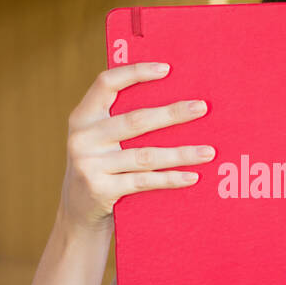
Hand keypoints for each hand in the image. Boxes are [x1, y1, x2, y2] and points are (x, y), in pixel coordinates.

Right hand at [59, 61, 212, 230]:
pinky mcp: (101, 190)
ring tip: (208, 152)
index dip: (135, 72)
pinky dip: (171, 179)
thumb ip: (118, 120)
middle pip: (135, 120)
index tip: (167, 69)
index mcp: (82, 117)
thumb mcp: (98, 140)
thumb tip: (174, 101)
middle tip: (201, 108)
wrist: (77, 216)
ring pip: (146, 155)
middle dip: (172, 113)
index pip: (106, 83)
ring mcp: (90, 165)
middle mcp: (83, 138)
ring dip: (181, 153)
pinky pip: (144, 181)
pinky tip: (192, 176)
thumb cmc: (100, 169)